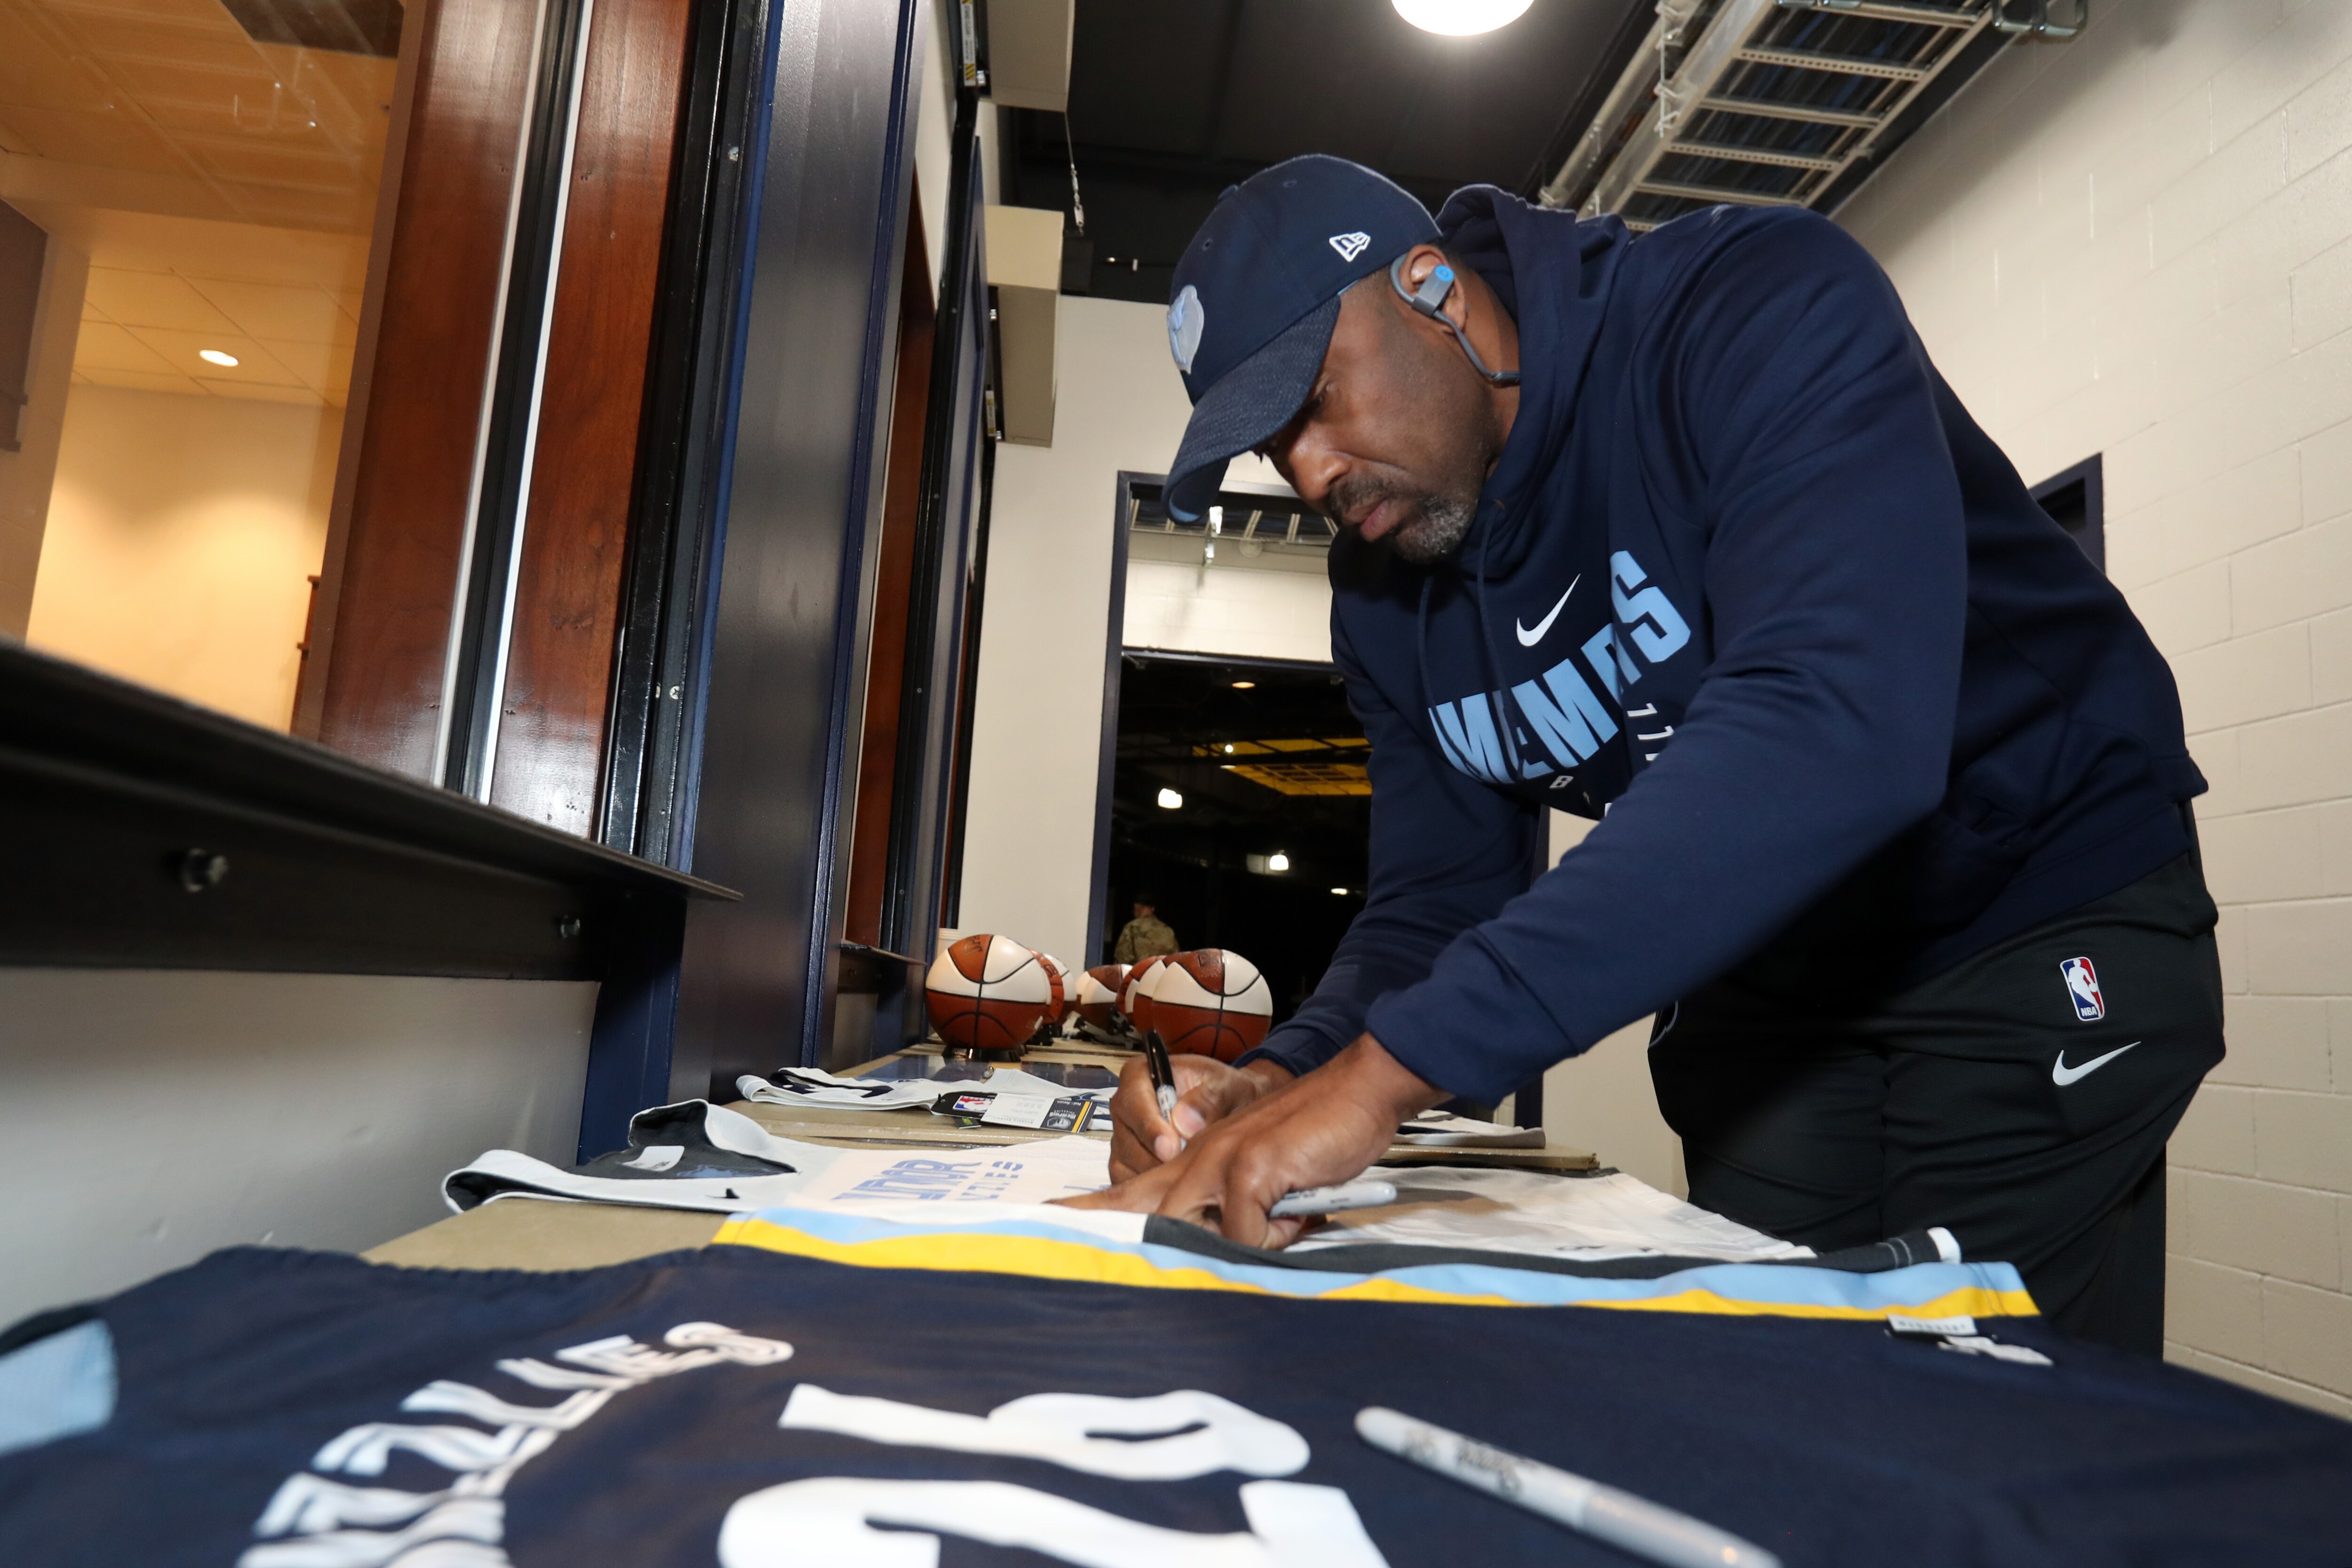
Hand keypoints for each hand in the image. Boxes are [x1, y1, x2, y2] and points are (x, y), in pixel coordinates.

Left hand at [1065, 1035, 1443, 1248]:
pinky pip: (1245, 1231)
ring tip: (1260, 1232)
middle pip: (1137, 1207)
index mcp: (1195, 1160)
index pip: (1127, 1189)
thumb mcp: (1266, 1179)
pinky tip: (1297, 1214)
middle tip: (1061, 1239)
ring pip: (1188, 1226)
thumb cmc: (1314, 1135)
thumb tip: (1226, 1253)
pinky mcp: (1250, 1167)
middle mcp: (1196, 1158)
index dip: (1084, 1211)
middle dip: (1100, 1230)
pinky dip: (1274, 1237)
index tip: (1044, 1226)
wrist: (1356, 1092)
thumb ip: (1238, 1212)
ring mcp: (1220, 1160)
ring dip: (1225, 1246)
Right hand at [1104, 1052, 1290, 1183]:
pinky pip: (1129, 1183)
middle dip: (1157, 1158)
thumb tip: (1185, 1121)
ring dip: (1157, 1175)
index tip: (1171, 1147)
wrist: (1231, 1110)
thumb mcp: (1228, 1086)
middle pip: (1127, 1138)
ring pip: (1127, 1165)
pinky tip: (1179, 1185)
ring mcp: (1122, 1137)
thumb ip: (1211, 1098)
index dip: (1150, 1128)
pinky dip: (1152, 1189)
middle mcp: (1124, 1106)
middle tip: (1188, 1167)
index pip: (1133, 1103)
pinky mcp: (1125, 1163)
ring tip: (1190, 1174)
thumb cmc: (1225, 1093)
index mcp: (1139, 1075)